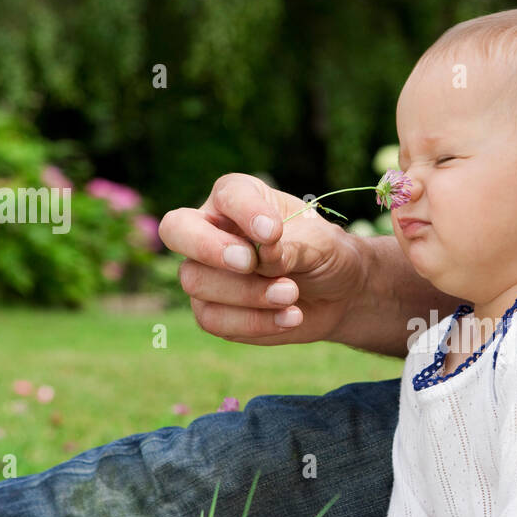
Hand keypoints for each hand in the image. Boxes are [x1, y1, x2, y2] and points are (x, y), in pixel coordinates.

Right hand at [158, 173, 369, 345]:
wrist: (339, 295)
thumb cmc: (326, 254)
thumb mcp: (322, 243)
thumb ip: (291, 246)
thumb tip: (263, 256)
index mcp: (238, 198)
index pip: (226, 195)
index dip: (244, 211)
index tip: (272, 231)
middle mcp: (213, 230)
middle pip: (177, 230)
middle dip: (209, 248)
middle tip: (249, 263)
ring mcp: (207, 272)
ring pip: (196, 281)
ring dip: (246, 293)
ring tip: (292, 294)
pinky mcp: (214, 310)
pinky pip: (213, 319)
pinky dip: (254, 322)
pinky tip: (291, 317)